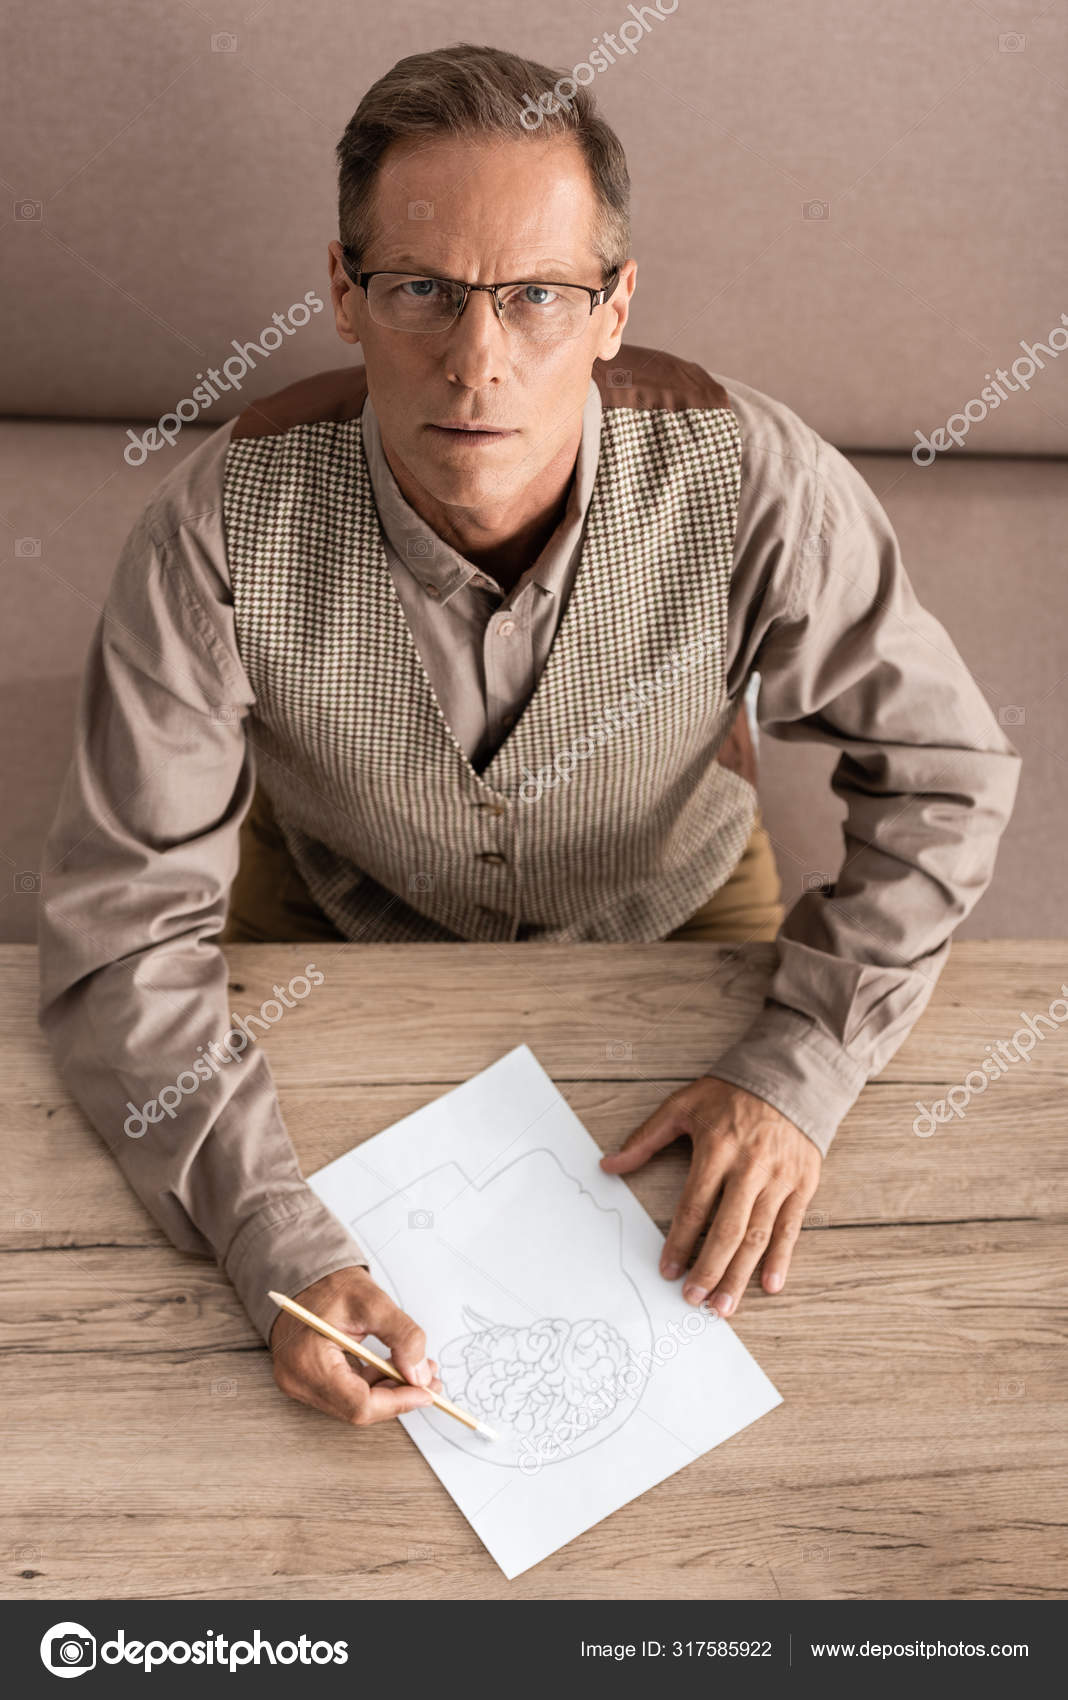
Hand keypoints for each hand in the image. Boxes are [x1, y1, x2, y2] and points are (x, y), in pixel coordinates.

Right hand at [269, 1265, 443, 1426]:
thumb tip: (420, 1375)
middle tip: (429, 1384)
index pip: (358, 1403)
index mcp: (308, 1362)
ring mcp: (301, 1383)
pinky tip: (394, 1369)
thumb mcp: (373, 1302)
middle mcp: (298, 1380)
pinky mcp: (310, 1380)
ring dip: (388, 1391)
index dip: (397, 1402)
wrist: (306, 1276)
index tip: (425, 1392)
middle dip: (397, 1397)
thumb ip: (403, 1337)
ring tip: (417, 1373)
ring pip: (354, 1404)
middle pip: (356, 1408)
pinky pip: (347, 1393)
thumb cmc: (331, 1285)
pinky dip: (373, 1384)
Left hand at [600, 1076, 821, 1317]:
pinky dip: (781, 1259)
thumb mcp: (682, 1106)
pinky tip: (769, 1285)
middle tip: (694, 1299)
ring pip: (758, 1235)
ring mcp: (779, 1178)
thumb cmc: (730, 1094)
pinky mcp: (803, 1184)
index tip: (667, 1270)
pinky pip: (791, 1228)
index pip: (694, 1206)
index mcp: (717, 1149)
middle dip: (709, 1269)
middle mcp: (750, 1167)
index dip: (678, 1242)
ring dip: (740, 1274)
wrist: (790, 1076)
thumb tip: (608, 1164)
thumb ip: (645, 1138)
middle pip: (727, 1229)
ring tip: (723, 1306)